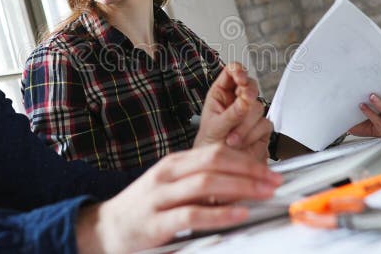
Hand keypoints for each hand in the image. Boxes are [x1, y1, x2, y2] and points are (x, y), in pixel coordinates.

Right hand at [75, 144, 282, 252]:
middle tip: (274, 181)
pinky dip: (219, 212)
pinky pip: (193, 213)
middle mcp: (168, 175)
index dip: (246, 160)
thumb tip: (240, 184)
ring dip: (241, 187)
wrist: (105, 228)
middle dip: (250, 171)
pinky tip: (238, 214)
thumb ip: (199, 182)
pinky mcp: (157, 222)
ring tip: (263, 194)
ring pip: (206, 183)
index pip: (216, 152)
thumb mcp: (170, 186)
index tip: (270, 170)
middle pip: (215, 163)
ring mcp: (161, 197)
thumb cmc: (144, 208)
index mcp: (174, 163)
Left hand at [194, 63, 272, 161]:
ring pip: (259, 106)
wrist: (219, 168)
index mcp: (221, 94)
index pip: (232, 72)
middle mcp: (237, 101)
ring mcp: (250, 115)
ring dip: (246, 123)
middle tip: (244, 102)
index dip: (238, 71)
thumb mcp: (215, 127)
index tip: (240, 77)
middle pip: (251, 85)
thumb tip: (245, 101)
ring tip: (232, 138)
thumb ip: (231, 113)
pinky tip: (241, 142)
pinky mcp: (261, 129)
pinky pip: (265, 124)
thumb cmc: (209, 145)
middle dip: (248, 94)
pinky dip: (253, 134)